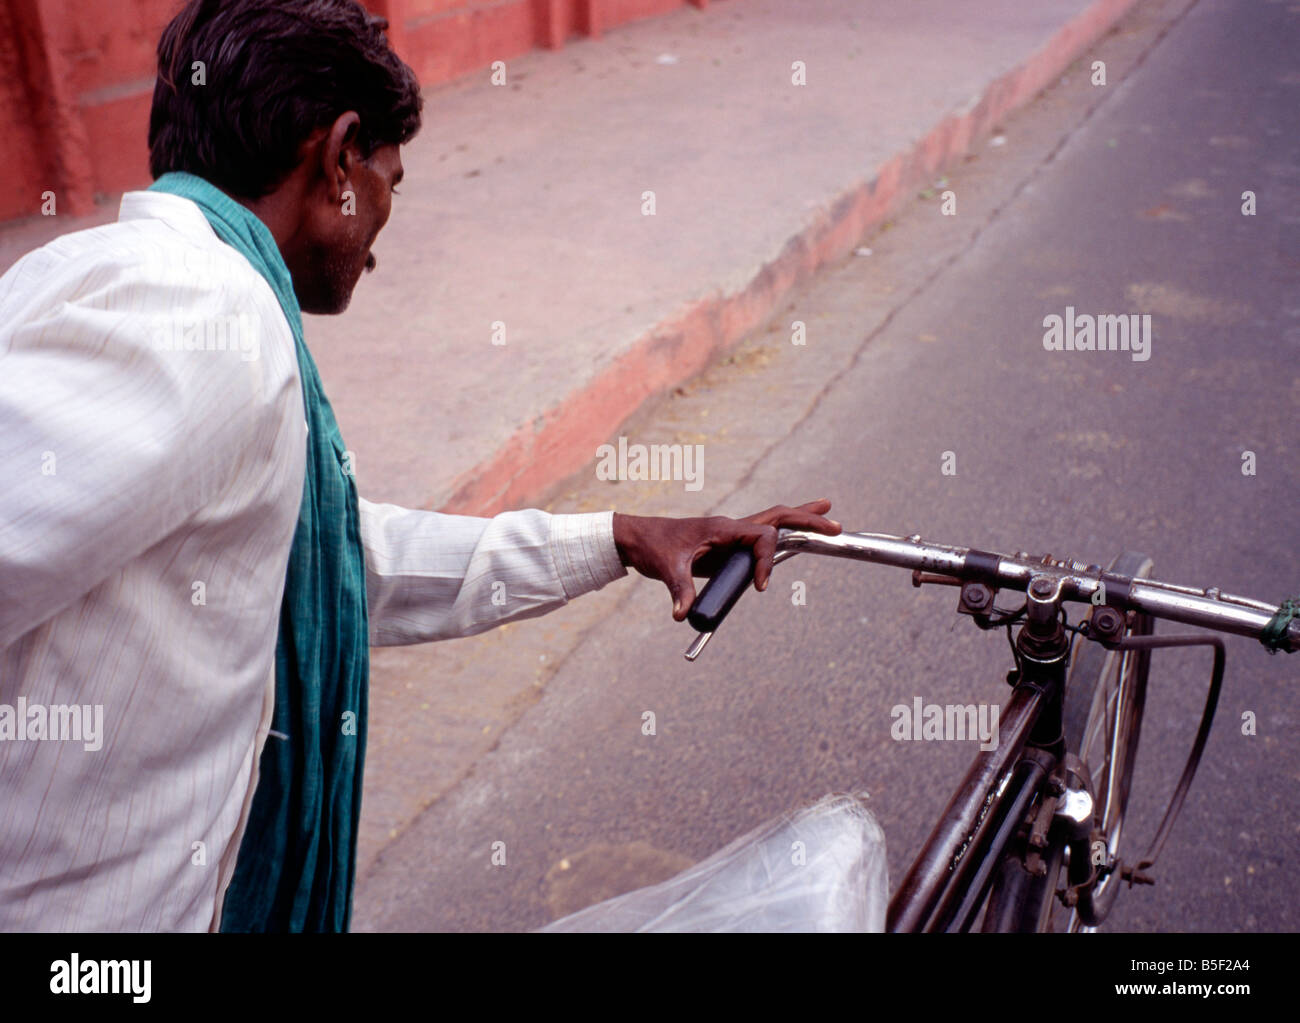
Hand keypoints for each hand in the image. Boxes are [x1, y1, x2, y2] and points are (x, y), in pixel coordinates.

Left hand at [612, 499, 841, 620]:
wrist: (639, 539)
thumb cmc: (654, 547)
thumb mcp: (667, 569)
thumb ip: (680, 591)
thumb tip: (683, 616)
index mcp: (723, 528)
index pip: (762, 535)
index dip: (767, 561)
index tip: (761, 587)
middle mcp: (733, 527)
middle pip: (779, 516)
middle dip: (807, 519)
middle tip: (836, 525)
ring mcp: (733, 534)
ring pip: (775, 522)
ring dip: (802, 519)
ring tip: (830, 517)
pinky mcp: (730, 545)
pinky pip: (763, 538)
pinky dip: (785, 535)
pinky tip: (799, 538)